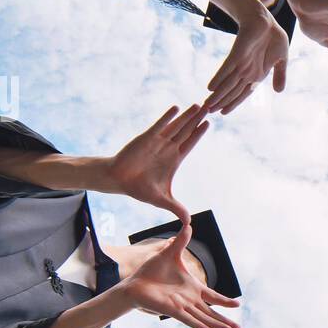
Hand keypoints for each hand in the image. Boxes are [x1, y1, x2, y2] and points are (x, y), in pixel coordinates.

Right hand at [106, 104, 208, 220]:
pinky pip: (160, 125)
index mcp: (173, 160)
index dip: (199, 134)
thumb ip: (176, 208)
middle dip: (197, 120)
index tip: (208, 124)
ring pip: (176, 126)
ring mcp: (157, 142)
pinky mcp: (146, 138)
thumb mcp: (161, 200)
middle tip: (209, 107)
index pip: (190, 144)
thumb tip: (189, 222)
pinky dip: (168, 117)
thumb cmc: (139, 188)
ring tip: (198, 105)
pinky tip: (177, 108)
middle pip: (186, 131)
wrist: (118, 181)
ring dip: (187, 116)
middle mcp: (167, 148)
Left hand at [118, 222, 241, 327]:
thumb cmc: (151, 271)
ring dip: (216, 324)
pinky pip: (188, 319)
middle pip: (211, 311)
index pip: (213, 296)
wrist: (134, 283)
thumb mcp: (170, 254)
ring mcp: (181, 306)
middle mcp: (189, 300)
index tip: (238, 304)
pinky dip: (198, 325)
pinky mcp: (172, 310)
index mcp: (192, 288)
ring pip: (203, 317)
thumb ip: (181, 241)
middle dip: (225, 319)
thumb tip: (189, 225)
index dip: (225, 301)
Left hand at [203, 10, 289, 114]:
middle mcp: (247, 71)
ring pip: (227, 83)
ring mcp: (241, 63)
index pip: (242, 93)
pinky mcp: (237, 54)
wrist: (267, 19)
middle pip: (232, 91)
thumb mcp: (281, 59)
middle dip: (221, 102)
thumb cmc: (273, 37)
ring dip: (217, 95)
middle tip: (208, 112)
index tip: (223, 112)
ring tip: (206, 105)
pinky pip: (226, 68)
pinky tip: (211, 87)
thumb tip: (279, 92)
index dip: (233, 103)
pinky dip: (219, 78)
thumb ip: (279, 75)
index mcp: (257, 74)